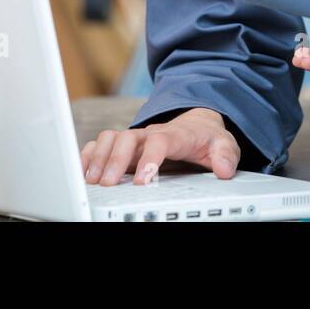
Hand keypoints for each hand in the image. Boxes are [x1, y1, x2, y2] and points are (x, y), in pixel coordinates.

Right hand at [81, 108, 240, 185]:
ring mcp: (137, 138)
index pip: (161, 141)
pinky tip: (83, 172)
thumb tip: (224, 169)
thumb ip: (226, 156)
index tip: (141, 180)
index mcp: (176, 134)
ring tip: (93, 181)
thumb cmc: (206, 138)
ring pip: (112, 138)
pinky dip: (90, 154)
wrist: (197, 124)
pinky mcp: (126, 145)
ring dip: (99, 158)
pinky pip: (102, 143)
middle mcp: (151, 133)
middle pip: (129, 137)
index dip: (149, 159)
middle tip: (108, 184)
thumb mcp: (224, 145)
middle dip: (116, 160)